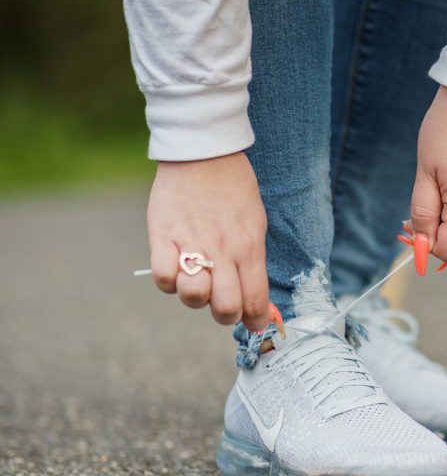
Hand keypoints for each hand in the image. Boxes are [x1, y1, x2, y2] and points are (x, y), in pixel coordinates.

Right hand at [147, 151, 270, 329]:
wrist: (203, 152)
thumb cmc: (234, 189)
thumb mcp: (256, 224)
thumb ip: (253, 261)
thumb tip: (254, 296)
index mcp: (250, 248)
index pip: (255, 301)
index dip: (254, 321)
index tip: (251, 323)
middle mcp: (223, 251)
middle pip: (225, 308)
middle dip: (225, 314)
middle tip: (222, 302)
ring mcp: (191, 245)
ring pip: (193, 297)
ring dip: (195, 297)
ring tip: (197, 281)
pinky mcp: (162, 236)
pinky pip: (162, 278)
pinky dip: (168, 280)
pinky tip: (175, 268)